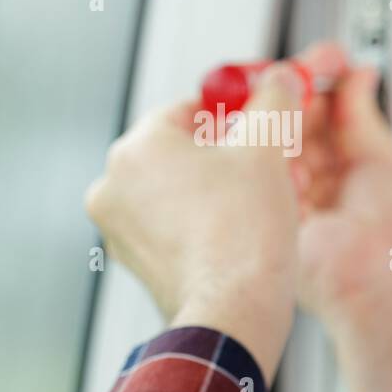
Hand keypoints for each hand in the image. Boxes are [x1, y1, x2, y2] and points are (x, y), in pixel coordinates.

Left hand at [85, 64, 305, 379]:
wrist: (234, 312)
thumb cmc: (244, 234)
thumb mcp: (267, 147)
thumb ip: (273, 100)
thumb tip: (279, 79)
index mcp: (135, 148)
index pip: (185, 110)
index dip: (229, 113)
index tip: (255, 120)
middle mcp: (112, 186)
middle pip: (178, 150)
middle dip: (223, 153)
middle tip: (264, 162)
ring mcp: (118, 229)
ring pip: (174, 191)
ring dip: (213, 188)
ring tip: (256, 201)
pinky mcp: (134, 263)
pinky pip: (169, 227)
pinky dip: (198, 224)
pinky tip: (235, 233)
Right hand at [293, 53, 391, 391]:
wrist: (380, 291)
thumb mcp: (382, 157)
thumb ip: (359, 114)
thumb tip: (357, 71)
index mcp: (352, 171)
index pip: (322, 116)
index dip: (316, 84)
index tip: (313, 59)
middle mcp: (318, 187)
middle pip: (293, 128)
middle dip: (291, 98)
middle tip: (288, 73)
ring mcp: (291, 204)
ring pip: (273, 149)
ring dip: (280, 127)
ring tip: (282, 106)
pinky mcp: (266, 220)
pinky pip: (258, 174)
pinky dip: (268, 155)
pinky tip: (275, 142)